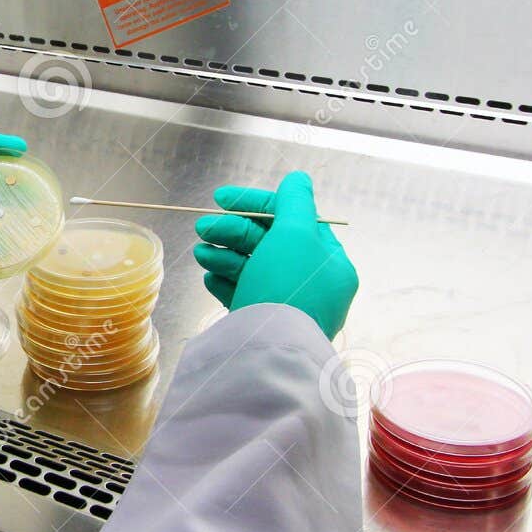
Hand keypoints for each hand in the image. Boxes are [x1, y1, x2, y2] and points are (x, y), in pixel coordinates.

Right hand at [192, 170, 357, 338]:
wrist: (269, 351)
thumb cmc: (288, 286)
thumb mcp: (296, 233)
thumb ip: (295, 201)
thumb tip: (298, 179)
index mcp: (330, 264)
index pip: (293, 219)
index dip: (257, 203)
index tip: (221, 198)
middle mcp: (312, 285)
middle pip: (269, 243)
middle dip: (233, 232)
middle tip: (203, 227)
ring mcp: (287, 306)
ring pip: (253, 268)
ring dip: (224, 255)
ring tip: (201, 254)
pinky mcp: (264, 324)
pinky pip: (244, 294)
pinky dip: (226, 282)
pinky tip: (209, 278)